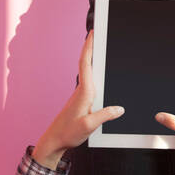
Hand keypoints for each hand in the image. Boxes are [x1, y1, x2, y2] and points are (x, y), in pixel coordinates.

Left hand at [32, 30, 124, 168]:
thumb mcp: (89, 125)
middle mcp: (82, 90)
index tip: (92, 33)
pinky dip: (94, 71)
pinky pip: (90, 81)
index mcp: (84, 92)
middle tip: (99, 32)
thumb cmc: (68, 133)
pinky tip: (99, 73)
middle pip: (87, 63)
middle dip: (92, 47)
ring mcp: (81, 95)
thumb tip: (119, 108)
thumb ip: (106, 115)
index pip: (86, 63)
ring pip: (88, 72)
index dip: (89, 47)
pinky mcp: (82, 100)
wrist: (54, 141)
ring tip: (101, 47)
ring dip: (93, 58)